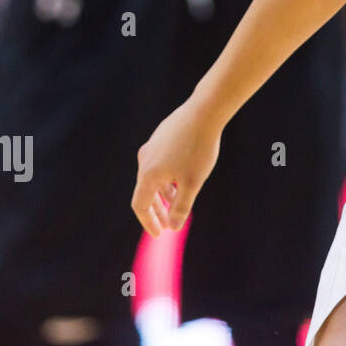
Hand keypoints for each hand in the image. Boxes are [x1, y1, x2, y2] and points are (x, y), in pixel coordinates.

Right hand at [132, 100, 222, 236]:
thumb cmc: (199, 148)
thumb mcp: (192, 182)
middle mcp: (145, 160)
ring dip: (163, 194)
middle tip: (166, 225)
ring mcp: (152, 146)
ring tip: (175, 205)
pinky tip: (181, 180)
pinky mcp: (162, 137)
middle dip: (156, 211)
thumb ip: (181, 207)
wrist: (205, 111)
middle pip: (146, 192)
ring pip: (154, 177)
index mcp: (148, 173)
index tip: (159, 234)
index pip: (140, 205)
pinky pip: (160, 164)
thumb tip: (173, 227)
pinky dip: (167, 178)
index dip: (148, 222)